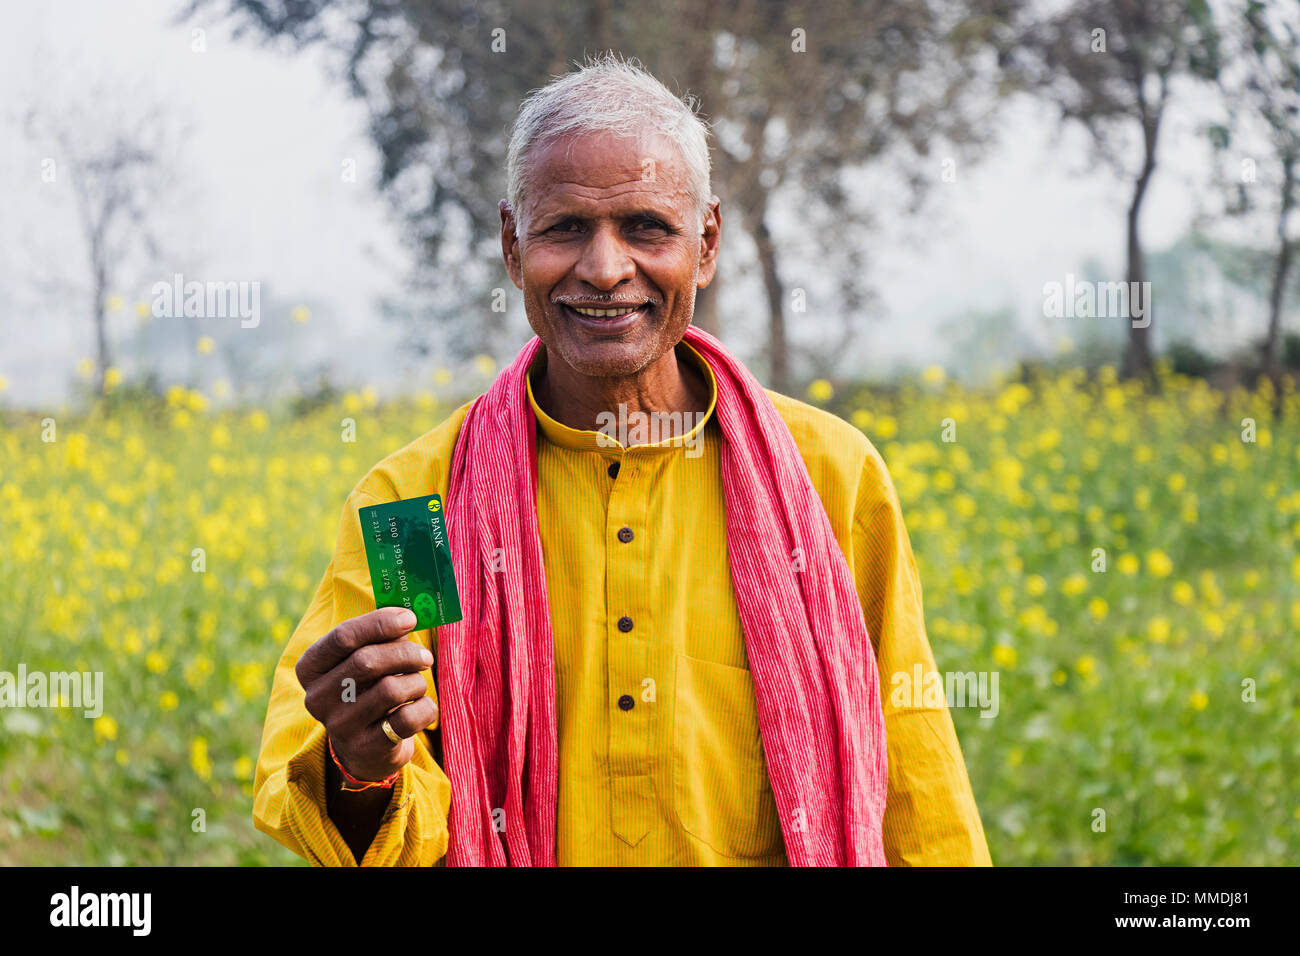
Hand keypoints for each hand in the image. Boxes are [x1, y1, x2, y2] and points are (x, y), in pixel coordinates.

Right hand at [295, 607, 437, 782]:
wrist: (366, 747)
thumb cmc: (369, 688)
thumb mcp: (366, 659)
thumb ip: (382, 634)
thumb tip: (409, 612)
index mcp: (310, 668)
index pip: (343, 636)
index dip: (380, 623)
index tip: (410, 618)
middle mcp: (317, 698)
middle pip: (367, 661)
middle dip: (405, 654)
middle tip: (424, 657)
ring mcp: (339, 726)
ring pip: (390, 689)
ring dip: (415, 682)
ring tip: (417, 684)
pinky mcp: (366, 748)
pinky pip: (407, 718)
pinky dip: (425, 708)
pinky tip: (420, 706)